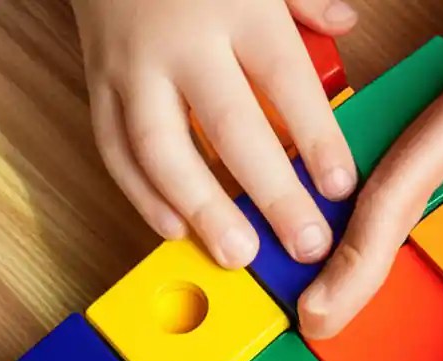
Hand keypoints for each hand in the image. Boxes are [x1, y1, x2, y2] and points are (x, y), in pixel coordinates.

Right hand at [74, 0, 358, 265]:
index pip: (286, 79)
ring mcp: (133, 67)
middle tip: (302, 242)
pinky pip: (114, 148)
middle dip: (270, 193)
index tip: (339, 187)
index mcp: (236, 6)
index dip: (316, 138)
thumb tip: (347, 21)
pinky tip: (176, 229)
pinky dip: (141, 195)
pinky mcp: (96, 84)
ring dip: (201, 209)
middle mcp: (183, 41)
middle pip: (230, 125)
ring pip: (162, 149)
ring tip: (238, 253)